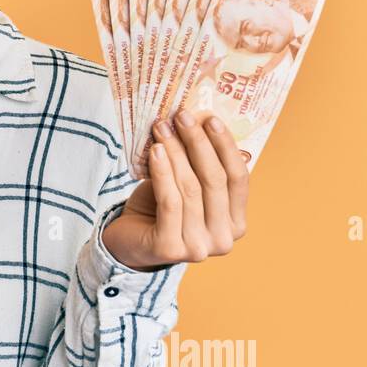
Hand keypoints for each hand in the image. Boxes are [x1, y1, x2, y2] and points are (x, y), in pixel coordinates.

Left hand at [101, 110, 249, 271]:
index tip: (211, 118)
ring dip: (176, 152)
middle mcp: (223, 240)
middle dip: (198, 143)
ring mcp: (199, 248)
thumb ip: (204, 164)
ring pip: (190, 189)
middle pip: (215, 181)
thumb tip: (213, 124)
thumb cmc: (161, 208)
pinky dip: (162, 172)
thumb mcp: (187, 183)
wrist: (128, 241)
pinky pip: (170, 202)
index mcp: (236, 224)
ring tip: (162, 128)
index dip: (226, 146)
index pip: (238, 179)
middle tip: (183, 116)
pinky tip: (155, 151)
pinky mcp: (170, 249)